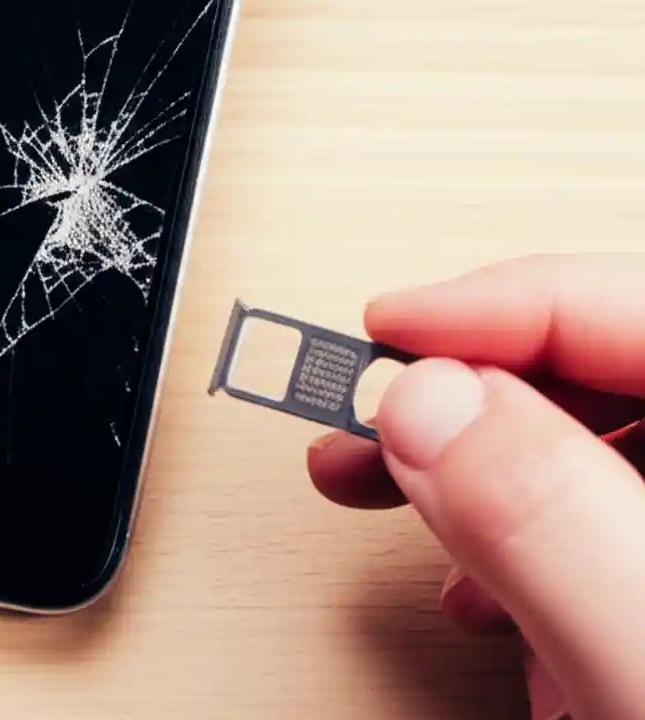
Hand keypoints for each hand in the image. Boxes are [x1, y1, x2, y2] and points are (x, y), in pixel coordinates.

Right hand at [309, 255, 644, 719]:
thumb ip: (552, 523)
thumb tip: (432, 402)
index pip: (641, 310)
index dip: (504, 307)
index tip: (387, 335)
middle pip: (611, 368)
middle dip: (470, 386)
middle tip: (363, 414)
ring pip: (588, 442)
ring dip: (475, 460)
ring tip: (385, 490)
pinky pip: (588, 523)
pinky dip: (510, 537)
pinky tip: (481, 587)